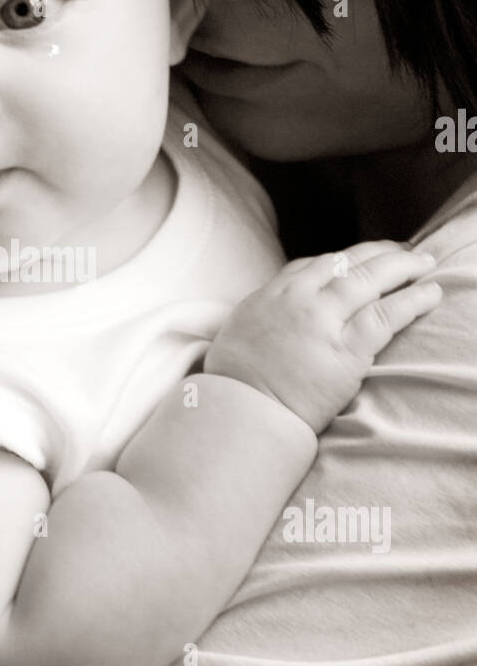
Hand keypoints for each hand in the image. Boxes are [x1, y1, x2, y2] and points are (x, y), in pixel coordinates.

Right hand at [203, 240, 441, 432]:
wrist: (241, 414)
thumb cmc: (234, 384)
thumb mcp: (238, 331)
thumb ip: (265, 313)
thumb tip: (276, 311)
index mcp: (271, 295)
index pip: (315, 266)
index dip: (345, 260)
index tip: (362, 261)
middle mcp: (298, 299)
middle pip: (346, 262)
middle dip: (379, 253)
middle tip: (402, 251)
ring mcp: (323, 321)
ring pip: (370, 279)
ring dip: (403, 266)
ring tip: (425, 262)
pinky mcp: (347, 350)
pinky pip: (387, 315)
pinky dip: (413, 300)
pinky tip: (430, 293)